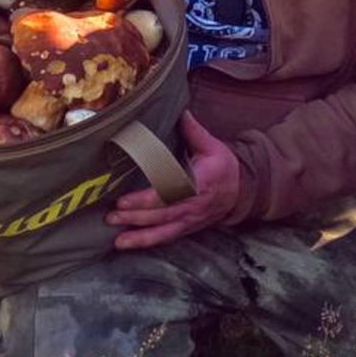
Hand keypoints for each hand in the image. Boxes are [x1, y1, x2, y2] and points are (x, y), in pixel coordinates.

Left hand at [105, 111, 236, 249]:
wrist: (243, 192)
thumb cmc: (224, 167)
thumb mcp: (213, 146)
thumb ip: (194, 131)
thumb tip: (181, 112)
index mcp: (199, 182)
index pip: (169, 193)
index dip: (147, 199)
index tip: (125, 200)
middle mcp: (193, 204)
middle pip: (162, 214)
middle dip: (136, 217)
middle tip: (112, 216)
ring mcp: (190, 219)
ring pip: (163, 231)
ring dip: (139, 237)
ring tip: (118, 240)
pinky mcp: (187, 228)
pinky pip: (166, 238)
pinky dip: (148, 242)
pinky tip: (129, 244)